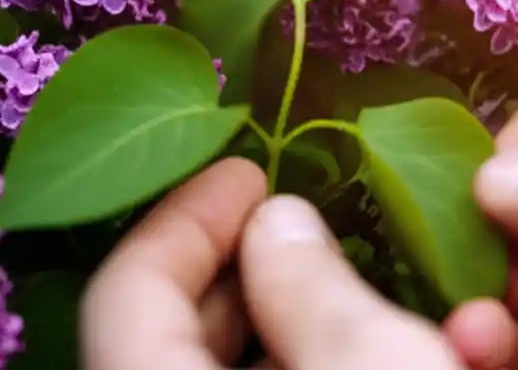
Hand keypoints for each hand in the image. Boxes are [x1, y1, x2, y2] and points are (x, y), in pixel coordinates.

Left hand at [81, 158, 513, 368]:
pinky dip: (315, 368)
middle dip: (243, 265)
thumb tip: (276, 221)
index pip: (127, 289)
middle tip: (301, 218)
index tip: (249, 168)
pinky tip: (390, 352)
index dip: (184, 214)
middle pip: (171, 332)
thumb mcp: (374, 365)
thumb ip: (311, 284)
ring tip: (360, 286)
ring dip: (291, 322)